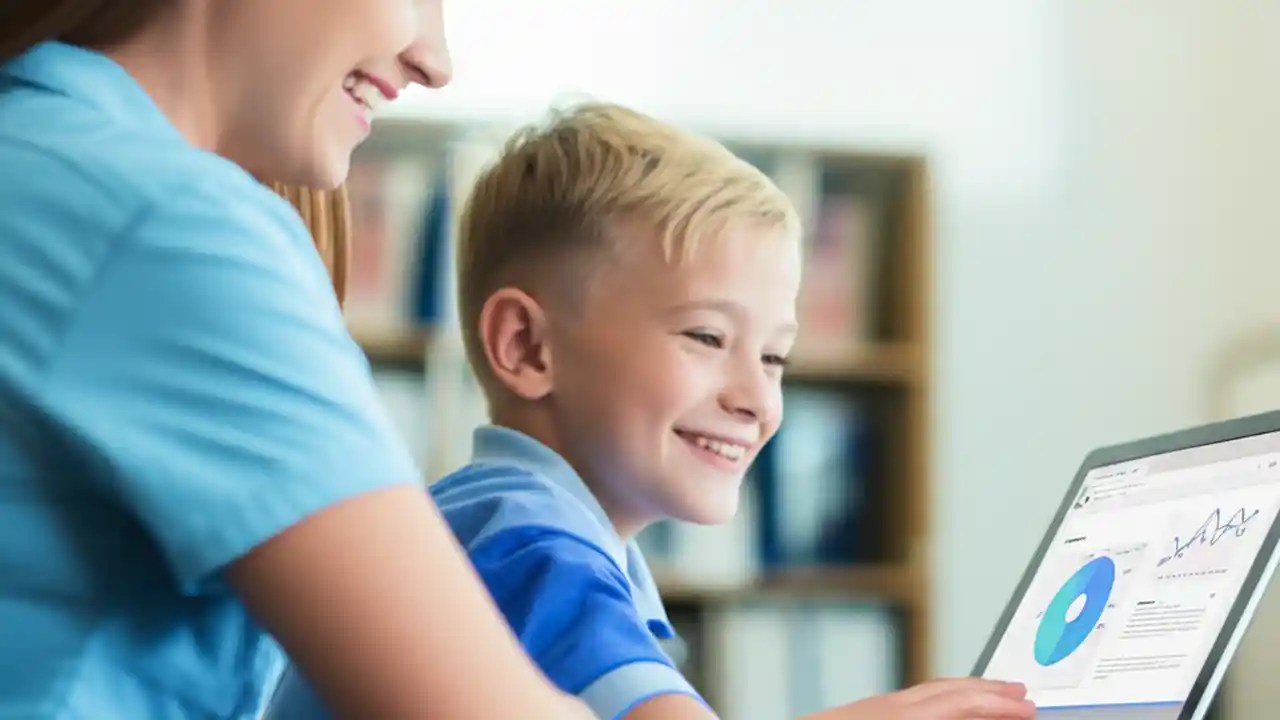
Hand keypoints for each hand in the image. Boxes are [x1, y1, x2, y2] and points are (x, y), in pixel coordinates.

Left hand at [802, 678, 1035, 719]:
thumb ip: (942, 712)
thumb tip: (970, 711)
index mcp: (900, 718)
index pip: (960, 704)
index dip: (998, 705)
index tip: (1028, 708)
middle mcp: (888, 706)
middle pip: (948, 690)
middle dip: (989, 691)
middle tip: (1021, 694)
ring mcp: (873, 707)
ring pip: (929, 692)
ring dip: (965, 692)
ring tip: (991, 698)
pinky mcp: (863, 713)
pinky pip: (913, 700)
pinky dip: (940, 700)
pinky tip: (944, 711)